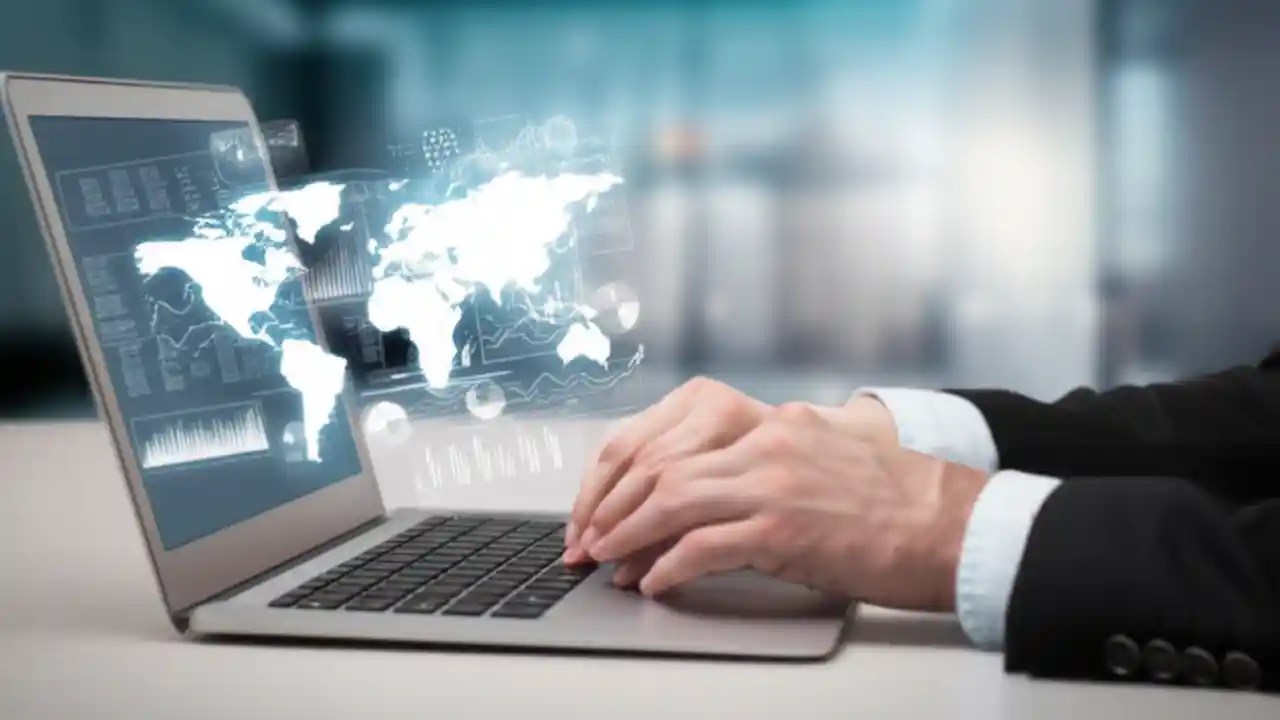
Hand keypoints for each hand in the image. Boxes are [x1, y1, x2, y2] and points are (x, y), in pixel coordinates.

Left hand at [564, 379, 897, 565]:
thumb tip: (702, 499)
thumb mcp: (822, 461)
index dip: (626, 475)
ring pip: (671, 500)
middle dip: (612, 507)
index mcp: (774, 422)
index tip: (603, 506)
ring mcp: (775, 482)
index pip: (674, 438)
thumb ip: (765, 464)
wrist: (953, 526)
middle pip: (660, 465)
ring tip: (607, 562)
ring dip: (628, 536)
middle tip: (588, 541)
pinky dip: (669, 567)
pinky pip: (704, 546)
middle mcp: (768, 442)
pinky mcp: (785, 528)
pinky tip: (656, 583)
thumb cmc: (894, 504)